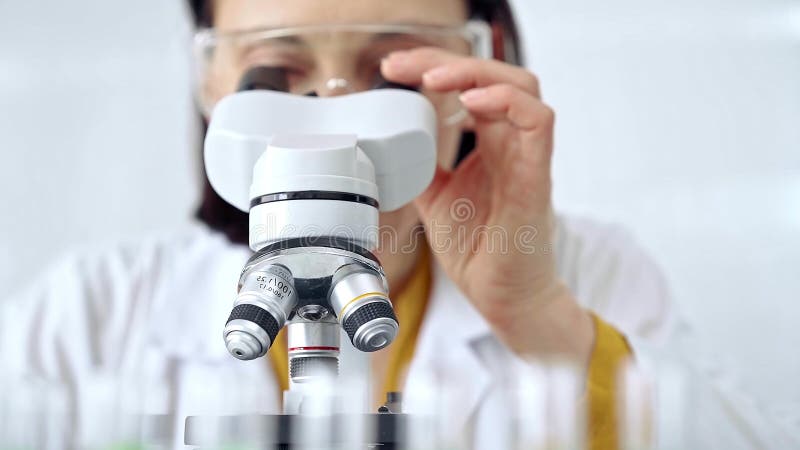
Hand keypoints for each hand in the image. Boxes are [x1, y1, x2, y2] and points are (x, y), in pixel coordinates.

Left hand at [381, 48, 593, 361]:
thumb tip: (387, 141)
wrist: (500, 296)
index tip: (392, 69)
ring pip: (522, 85)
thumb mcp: (433, 196)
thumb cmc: (478, 248)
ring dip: (476, 73)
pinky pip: (538, 122)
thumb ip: (419, 165)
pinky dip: (507, 102)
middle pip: (493, 74)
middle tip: (403, 67)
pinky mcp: (536, 176)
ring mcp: (526, 156)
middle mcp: (510, 142)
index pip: (468, 84)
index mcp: (489, 142)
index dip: (431, 67)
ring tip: (434, 80)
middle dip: (445, 60)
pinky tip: (472, 104)